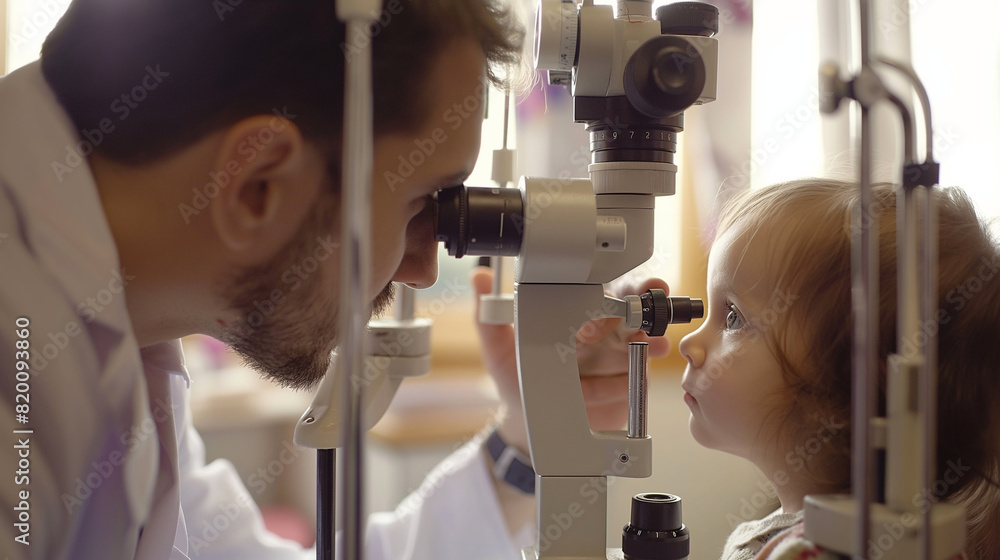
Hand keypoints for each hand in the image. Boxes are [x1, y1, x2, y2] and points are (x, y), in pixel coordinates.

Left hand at [471, 267, 670, 454]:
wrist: (528, 424)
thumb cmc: (517, 380)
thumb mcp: (499, 349)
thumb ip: (490, 315)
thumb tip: (480, 277)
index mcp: (575, 316)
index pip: (600, 294)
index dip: (615, 291)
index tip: (621, 293)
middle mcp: (600, 334)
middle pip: (631, 312)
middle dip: (645, 306)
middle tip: (651, 304)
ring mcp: (616, 361)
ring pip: (639, 345)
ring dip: (648, 343)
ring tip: (652, 345)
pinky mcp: (624, 389)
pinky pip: (636, 382)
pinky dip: (636, 381)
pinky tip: (631, 382)